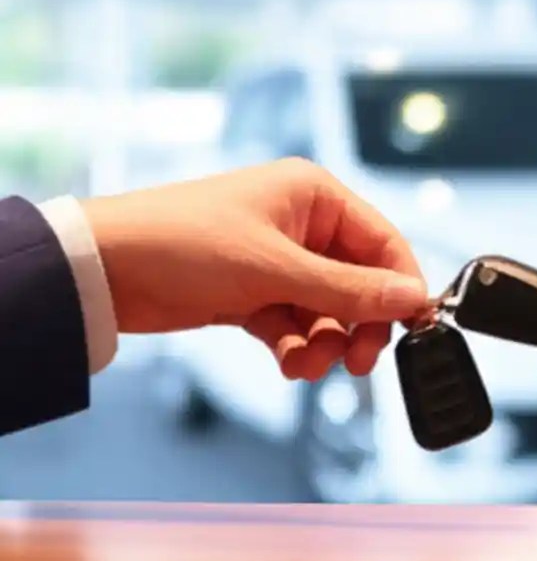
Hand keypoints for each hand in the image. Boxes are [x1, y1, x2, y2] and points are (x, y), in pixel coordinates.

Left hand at [81, 158, 428, 380]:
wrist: (100, 271)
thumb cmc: (180, 243)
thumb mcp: (276, 269)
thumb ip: (350, 289)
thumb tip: (412, 298)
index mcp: (313, 195)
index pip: (382, 242)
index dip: (399, 287)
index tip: (410, 328)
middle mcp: (301, 223)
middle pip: (359, 283)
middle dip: (356, 326)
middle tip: (355, 362)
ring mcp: (276, 259)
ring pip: (327, 310)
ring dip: (323, 343)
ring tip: (305, 365)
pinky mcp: (252, 291)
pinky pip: (294, 324)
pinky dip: (295, 346)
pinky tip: (287, 363)